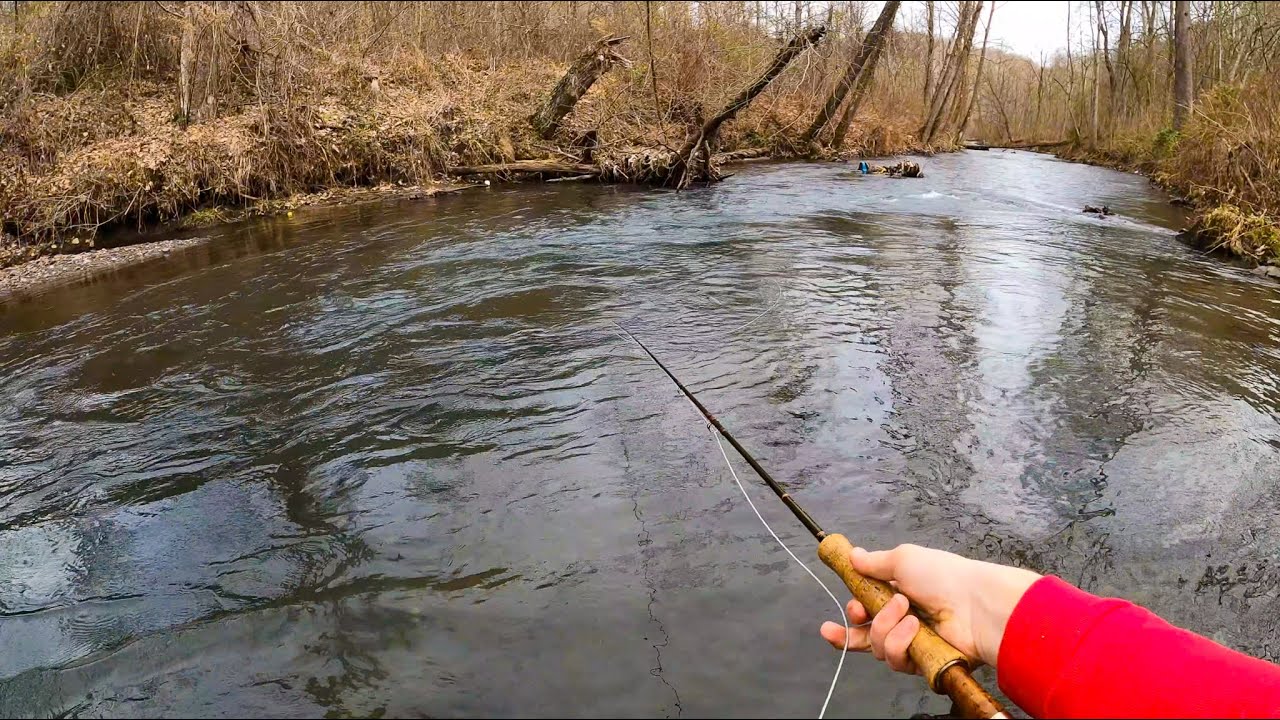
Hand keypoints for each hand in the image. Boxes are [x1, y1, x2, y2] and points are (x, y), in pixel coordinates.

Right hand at [819, 544, 1040, 673]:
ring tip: (906, 612)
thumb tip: (853, 555)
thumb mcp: (903, 559)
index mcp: (899, 594)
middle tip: (858, 613)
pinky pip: (896, 658)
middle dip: (853, 630)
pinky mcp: (922, 661)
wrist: (976, 605)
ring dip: (885, 626)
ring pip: (877, 645)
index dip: (851, 614)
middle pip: (866, 635)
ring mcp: (913, 642)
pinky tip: (914, 629)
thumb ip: (873, 562)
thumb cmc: (944, 577)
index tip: (836, 617)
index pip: (867, 609)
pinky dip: (900, 641)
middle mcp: (904, 620)